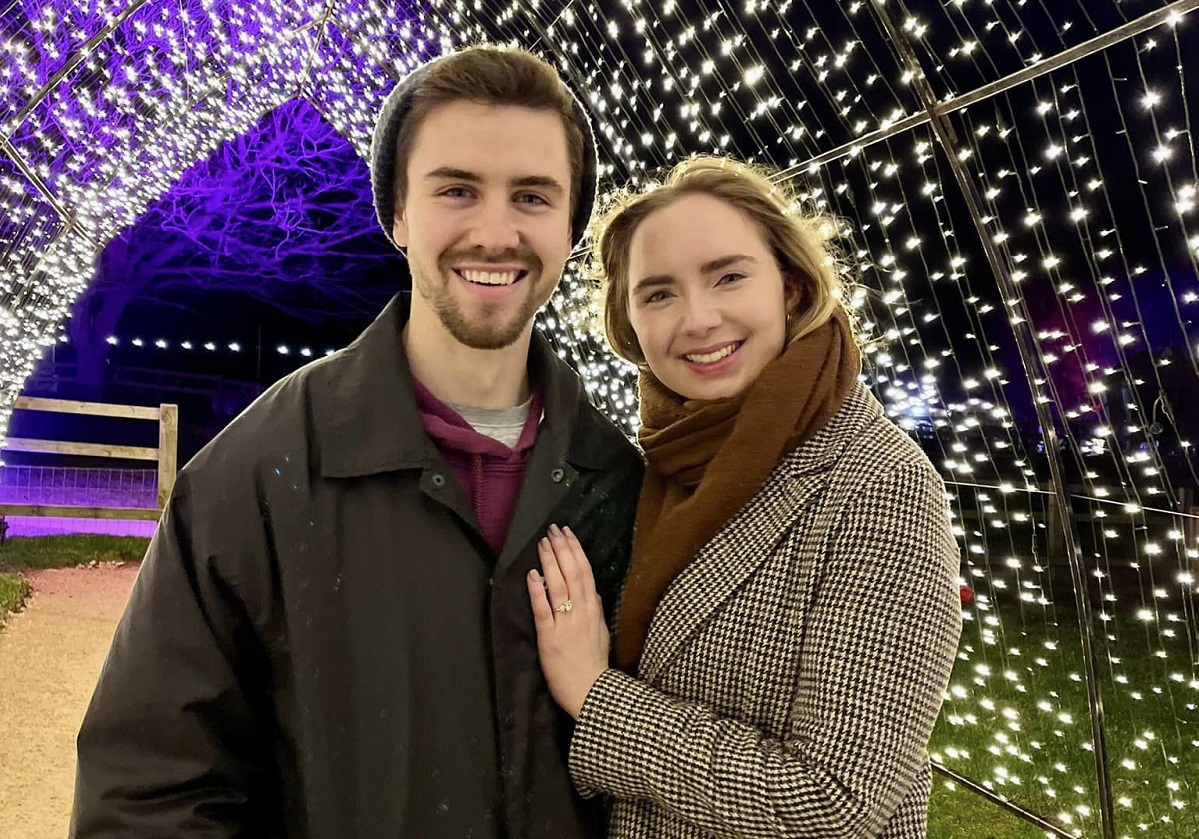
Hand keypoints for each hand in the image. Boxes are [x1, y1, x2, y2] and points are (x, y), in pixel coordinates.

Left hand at [526, 525, 610, 719]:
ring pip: (559, 586)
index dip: (576, 551)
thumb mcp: (602, 633)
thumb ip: (597, 611)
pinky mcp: (550, 636)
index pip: (585, 572)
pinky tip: (532, 574)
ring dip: (550, 562)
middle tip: (552, 529)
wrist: (591, 691)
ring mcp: (565, 623)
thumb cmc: (595, 664)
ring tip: (543, 543)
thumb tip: (594, 593)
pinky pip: (543, 609)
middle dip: (562, 549)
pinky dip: (538, 590)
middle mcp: (582, 611)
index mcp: (594, 609)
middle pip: (572, 573)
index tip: (567, 533)